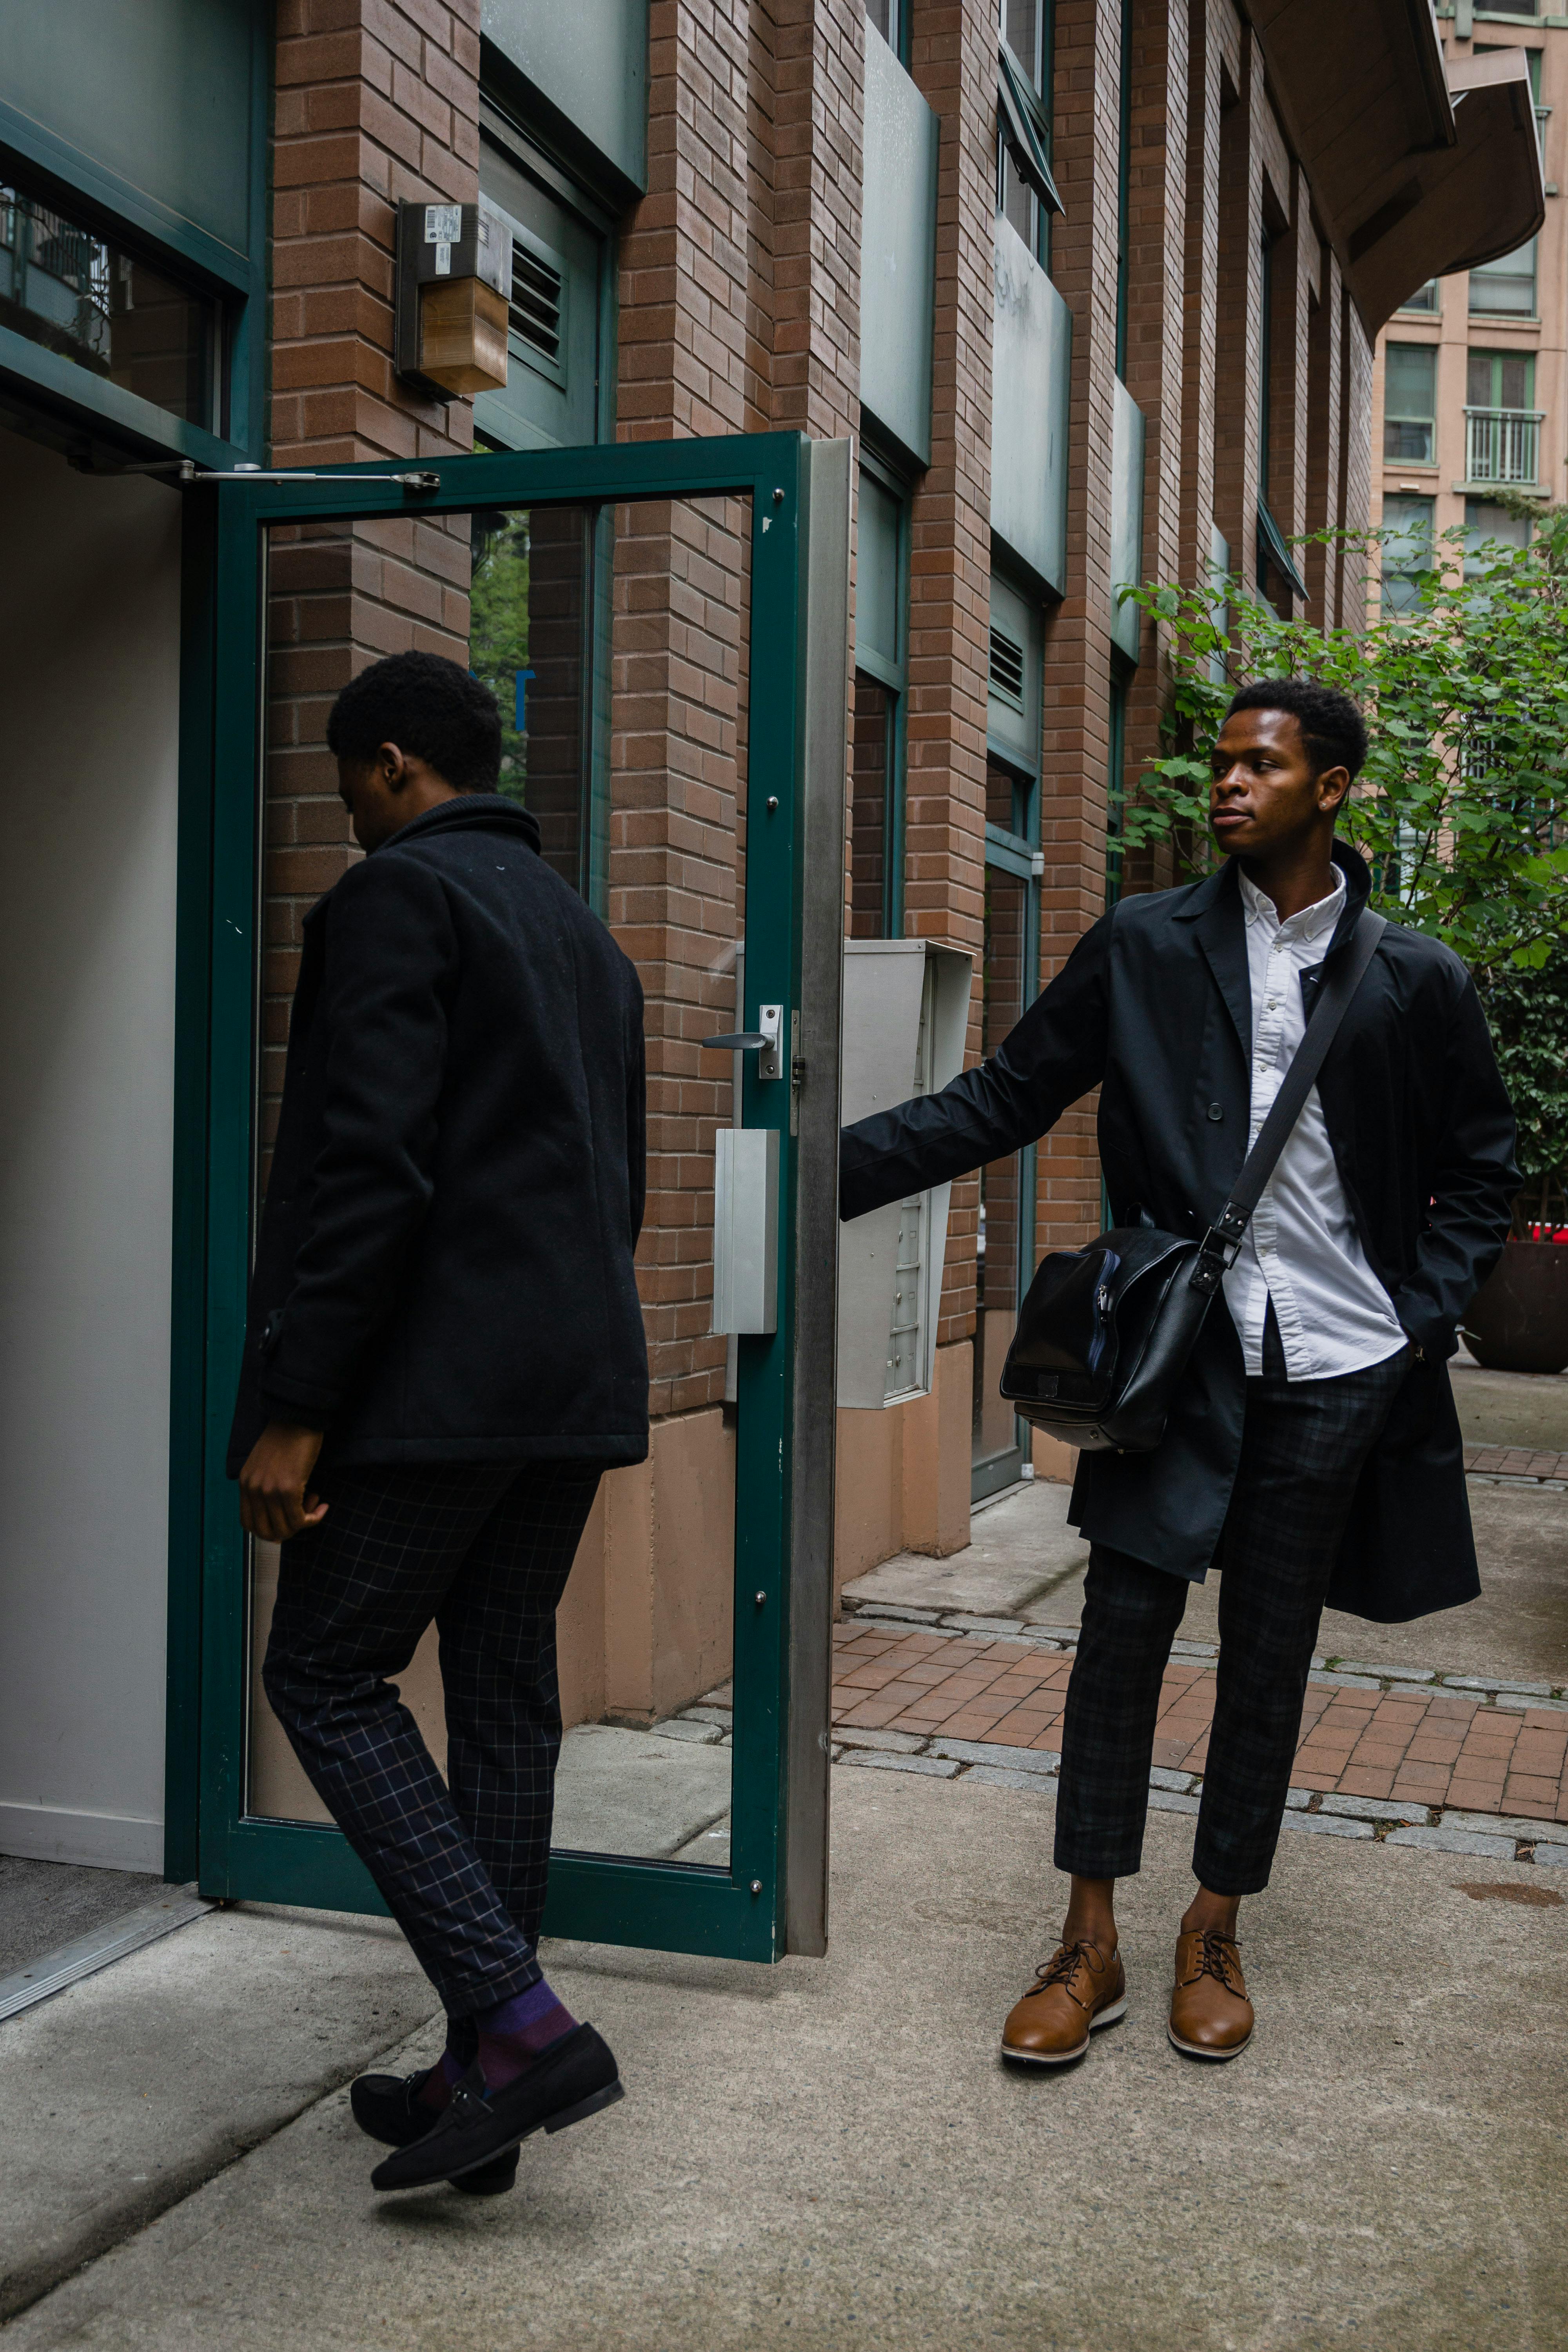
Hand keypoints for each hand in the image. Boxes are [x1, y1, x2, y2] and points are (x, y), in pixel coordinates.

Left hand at [239, 1422, 328, 1542]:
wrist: (298, 1417)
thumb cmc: (287, 1436)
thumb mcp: (265, 1464)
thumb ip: (265, 1485)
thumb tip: (279, 1510)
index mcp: (246, 1484)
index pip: (248, 1524)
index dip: (269, 1530)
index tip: (286, 1522)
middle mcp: (253, 1490)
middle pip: (266, 1531)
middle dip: (288, 1531)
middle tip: (303, 1515)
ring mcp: (269, 1491)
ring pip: (285, 1528)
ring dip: (304, 1522)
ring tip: (314, 1502)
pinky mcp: (288, 1489)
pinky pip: (300, 1518)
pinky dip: (314, 1518)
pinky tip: (322, 1505)